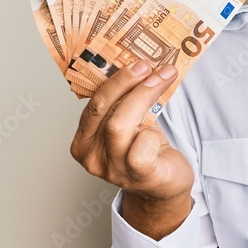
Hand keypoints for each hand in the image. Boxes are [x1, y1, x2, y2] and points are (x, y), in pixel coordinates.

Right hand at [70, 61, 193, 238]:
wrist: (165, 185)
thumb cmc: (146, 149)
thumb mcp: (130, 123)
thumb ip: (125, 102)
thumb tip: (139, 65)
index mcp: (83, 142)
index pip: (93, 104)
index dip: (115, 80)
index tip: (136, 62)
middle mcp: (91, 157)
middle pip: (104, 110)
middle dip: (127, 83)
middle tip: (148, 66)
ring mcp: (112, 170)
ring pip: (119, 125)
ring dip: (144, 96)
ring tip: (163, 79)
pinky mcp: (136, 176)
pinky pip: (141, 148)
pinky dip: (152, 134)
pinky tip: (158, 133)